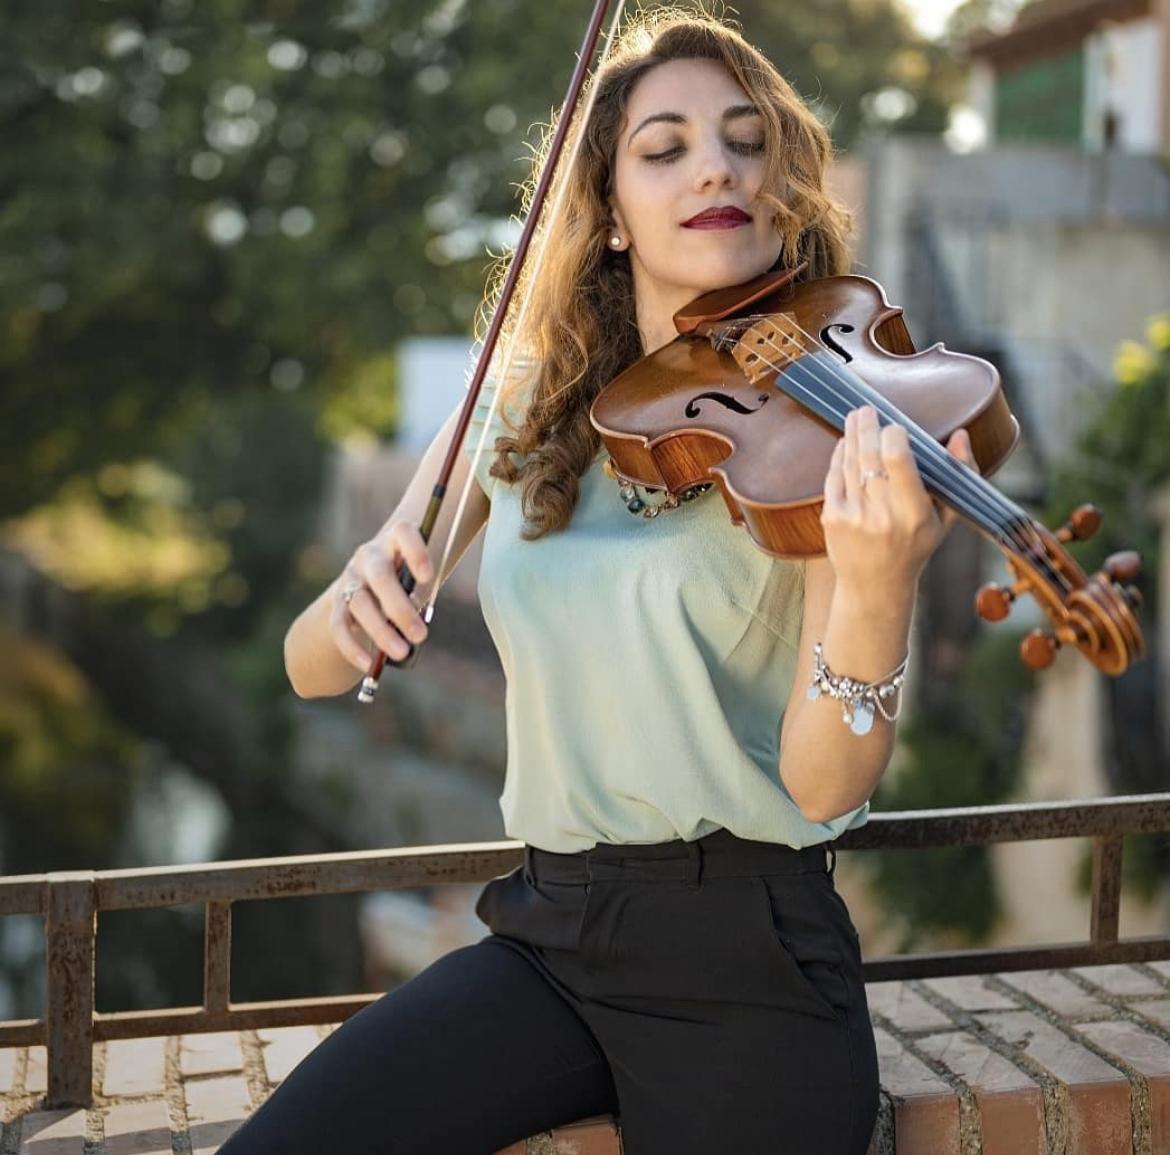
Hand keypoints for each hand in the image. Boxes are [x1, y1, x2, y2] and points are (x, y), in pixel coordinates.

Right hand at [330, 520, 432, 671]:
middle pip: (380, 577)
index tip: (429, 577)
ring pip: (360, 604)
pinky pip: (339, 626)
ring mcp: (351, 579)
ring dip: (381, 631)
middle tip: (421, 635)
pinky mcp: (337, 604)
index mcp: (395, 541)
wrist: (370, 583)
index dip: (416, 551)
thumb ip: (418, 594)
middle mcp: (369, 556)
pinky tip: (368, 664)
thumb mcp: (416, 578)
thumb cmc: (406, 580)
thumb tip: (416, 630)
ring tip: (402, 653)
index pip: (404, 532)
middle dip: (400, 608)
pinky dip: (352, 647)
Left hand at [821, 406, 979, 593]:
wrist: (875, 585)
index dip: (893, 436)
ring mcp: (853, 516)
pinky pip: (834, 477)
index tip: (896, 426)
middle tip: (868, 409)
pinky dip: (839, 456)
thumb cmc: (916, 547)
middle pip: (870, 456)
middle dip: (868, 427)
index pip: (898, 461)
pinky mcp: (832, 518)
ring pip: (850, 463)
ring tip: (856, 416)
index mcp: (913, 513)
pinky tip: (845, 443)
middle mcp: (882, 514)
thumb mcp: (946, 517)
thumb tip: (960, 435)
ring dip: (852, 435)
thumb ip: (958, 475)